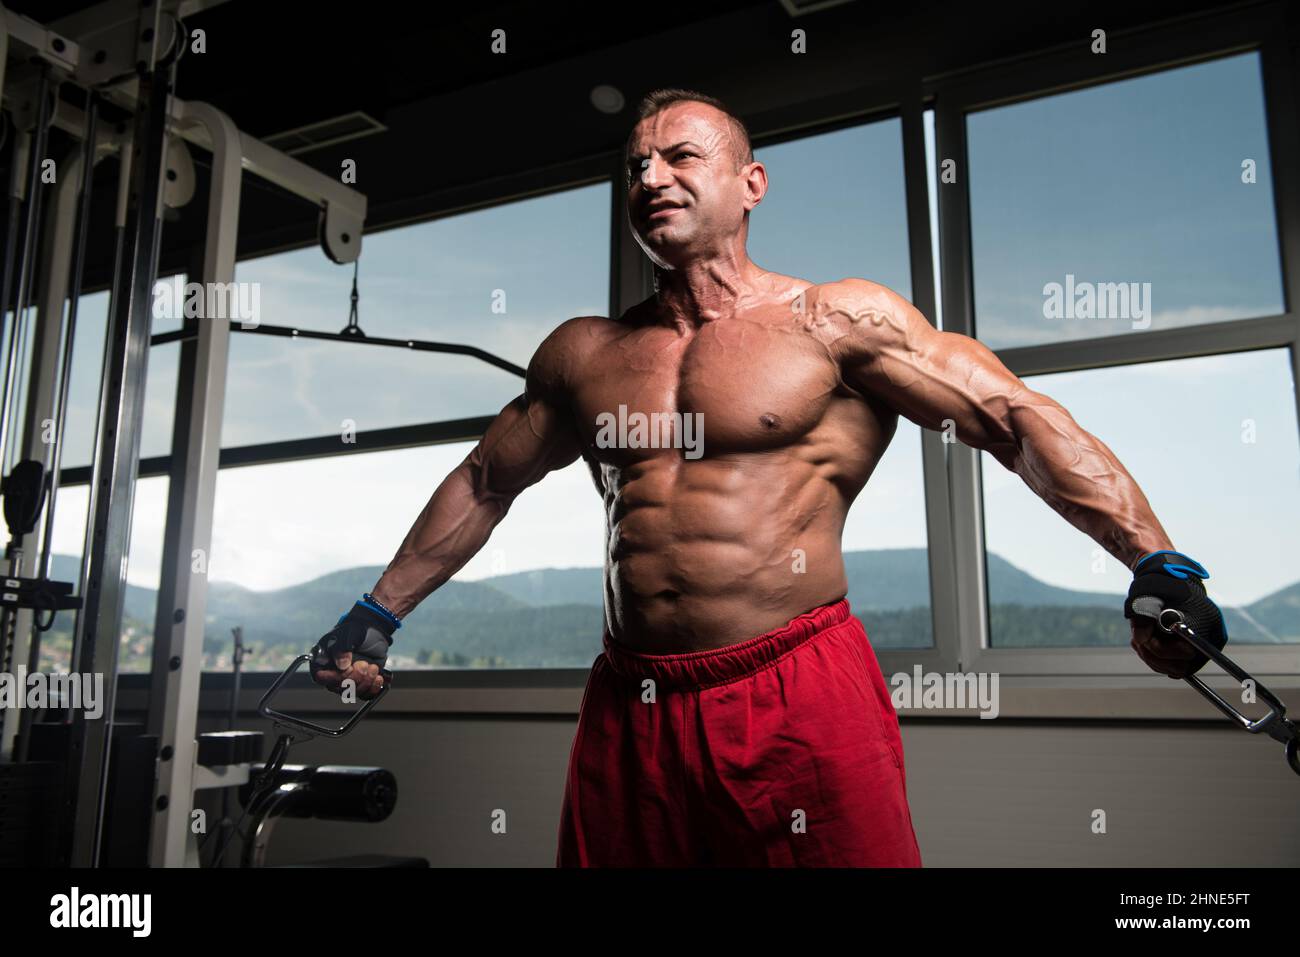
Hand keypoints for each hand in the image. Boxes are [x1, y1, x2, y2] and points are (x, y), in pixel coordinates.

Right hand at [310, 601, 395, 699]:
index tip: (349, 667)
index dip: (336, 676)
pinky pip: (364, 695)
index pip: (321, 678)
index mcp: (322, 661)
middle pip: (338, 688)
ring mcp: (346, 680)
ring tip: (373, 667)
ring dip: (366, 681)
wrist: (373, 632)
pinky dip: (373, 688)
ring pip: (352, 692)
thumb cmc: (356, 630)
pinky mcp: (360, 683)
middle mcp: (332, 673)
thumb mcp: (348, 635)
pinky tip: (378, 677)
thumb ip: (343, 648)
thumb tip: (341, 665)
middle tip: (364, 664)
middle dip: (355, 677)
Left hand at [1124, 550, 1226, 678]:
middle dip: (1152, 656)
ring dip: (1152, 657)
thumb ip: (1142, 620)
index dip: (1161, 651)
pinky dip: (1156, 656)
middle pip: (1180, 667)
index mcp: (1203, 622)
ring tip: (1139, 637)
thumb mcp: (1144, 600)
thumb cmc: (1158, 585)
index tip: (1145, 639)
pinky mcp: (1194, 647)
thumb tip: (1141, 639)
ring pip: (1175, 668)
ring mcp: (1203, 643)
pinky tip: (1147, 640)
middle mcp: (1210, 636)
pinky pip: (1174, 663)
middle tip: (1137, 640)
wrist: (1168, 577)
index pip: (1186, 655)